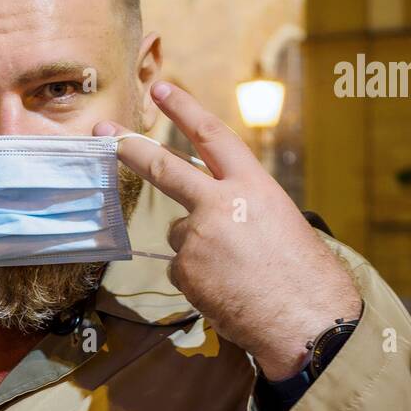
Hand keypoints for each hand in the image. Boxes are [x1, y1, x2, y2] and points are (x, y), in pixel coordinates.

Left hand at [95, 82, 361, 380]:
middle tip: (103, 133)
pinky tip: (226, 290)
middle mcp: (220, 203)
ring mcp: (197, 237)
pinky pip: (182, 268)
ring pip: (180, 233)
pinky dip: (198, 279)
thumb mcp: (279, 219)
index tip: (160, 89)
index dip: (184, 109)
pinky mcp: (185, 270)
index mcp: (252, 185)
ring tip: (236, 272)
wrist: (307, 321)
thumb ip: (240, 203)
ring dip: (199, 249)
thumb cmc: (303, 273)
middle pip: (164, 167)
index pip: (211, 135)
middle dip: (129, 148)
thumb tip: (209, 207)